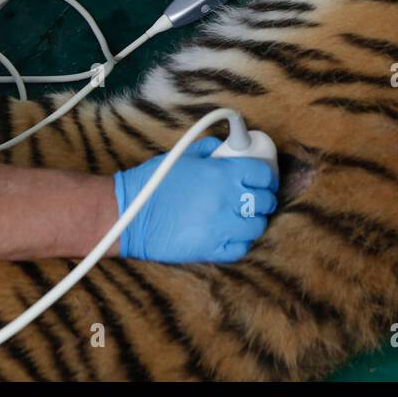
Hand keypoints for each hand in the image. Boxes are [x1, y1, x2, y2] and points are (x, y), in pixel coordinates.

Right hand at [114, 136, 277, 262]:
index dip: (267, 176)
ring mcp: (221, 227)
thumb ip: (208, 150)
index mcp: (223, 173)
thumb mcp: (182, 156)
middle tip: (257, 198)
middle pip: (265, 201)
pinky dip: (242, 241)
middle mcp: (228, 200)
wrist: (130, 213)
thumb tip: (223, 146)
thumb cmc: (154, 182)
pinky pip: (241, 248)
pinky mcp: (211, 249)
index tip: (265, 179)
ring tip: (245, 217)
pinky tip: (233, 234)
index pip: (263, 174)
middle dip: (264, 198)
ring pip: (257, 226)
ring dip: (254, 220)